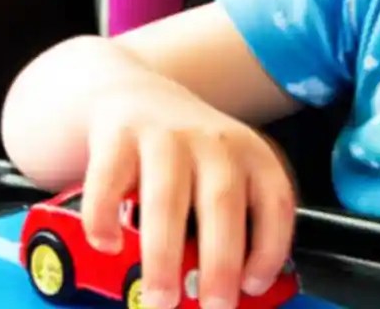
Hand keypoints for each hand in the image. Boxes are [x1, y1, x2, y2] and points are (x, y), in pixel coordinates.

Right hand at [78, 70, 295, 308]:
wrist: (133, 92)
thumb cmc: (187, 151)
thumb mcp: (225, 171)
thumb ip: (234, 219)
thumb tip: (236, 288)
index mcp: (250, 153)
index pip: (274, 199)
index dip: (270, 246)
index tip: (254, 286)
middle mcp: (212, 141)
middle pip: (222, 201)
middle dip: (220, 260)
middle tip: (215, 306)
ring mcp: (164, 135)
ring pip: (166, 196)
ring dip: (163, 255)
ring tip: (160, 299)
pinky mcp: (117, 135)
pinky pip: (109, 180)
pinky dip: (105, 217)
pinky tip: (108, 244)